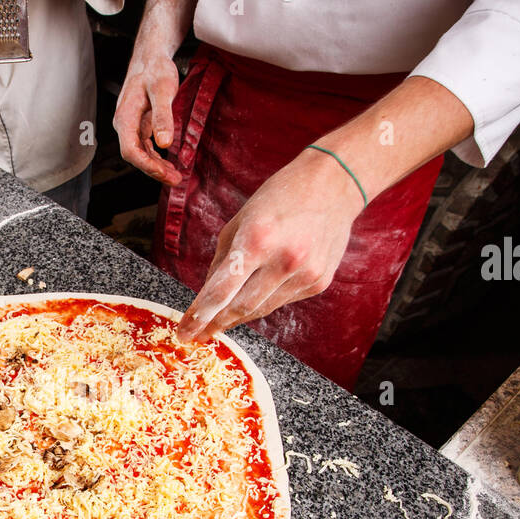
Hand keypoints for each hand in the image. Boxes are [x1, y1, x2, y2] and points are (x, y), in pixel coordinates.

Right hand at [113, 51, 181, 185]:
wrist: (151, 56)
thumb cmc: (155, 69)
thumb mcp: (163, 90)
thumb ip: (163, 117)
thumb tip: (164, 143)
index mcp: (125, 117)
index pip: (131, 151)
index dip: (147, 165)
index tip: (165, 173)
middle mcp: (124, 124)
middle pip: (135, 156)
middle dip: (154, 170)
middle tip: (176, 179)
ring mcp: (131, 125)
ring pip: (140, 153)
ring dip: (156, 166)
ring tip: (175, 176)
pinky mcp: (139, 125)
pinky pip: (145, 146)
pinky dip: (156, 157)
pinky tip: (168, 164)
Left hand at [176, 148, 365, 341]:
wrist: (335, 184)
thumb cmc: (281, 196)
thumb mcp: (242, 219)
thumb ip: (222, 258)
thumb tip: (209, 294)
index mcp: (257, 239)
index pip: (221, 290)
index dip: (199, 315)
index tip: (184, 332)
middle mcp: (283, 260)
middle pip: (241, 307)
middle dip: (216, 323)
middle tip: (198, 334)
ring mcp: (305, 274)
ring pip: (262, 309)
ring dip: (238, 317)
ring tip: (220, 322)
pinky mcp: (319, 282)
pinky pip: (282, 300)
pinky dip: (265, 301)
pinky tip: (256, 297)